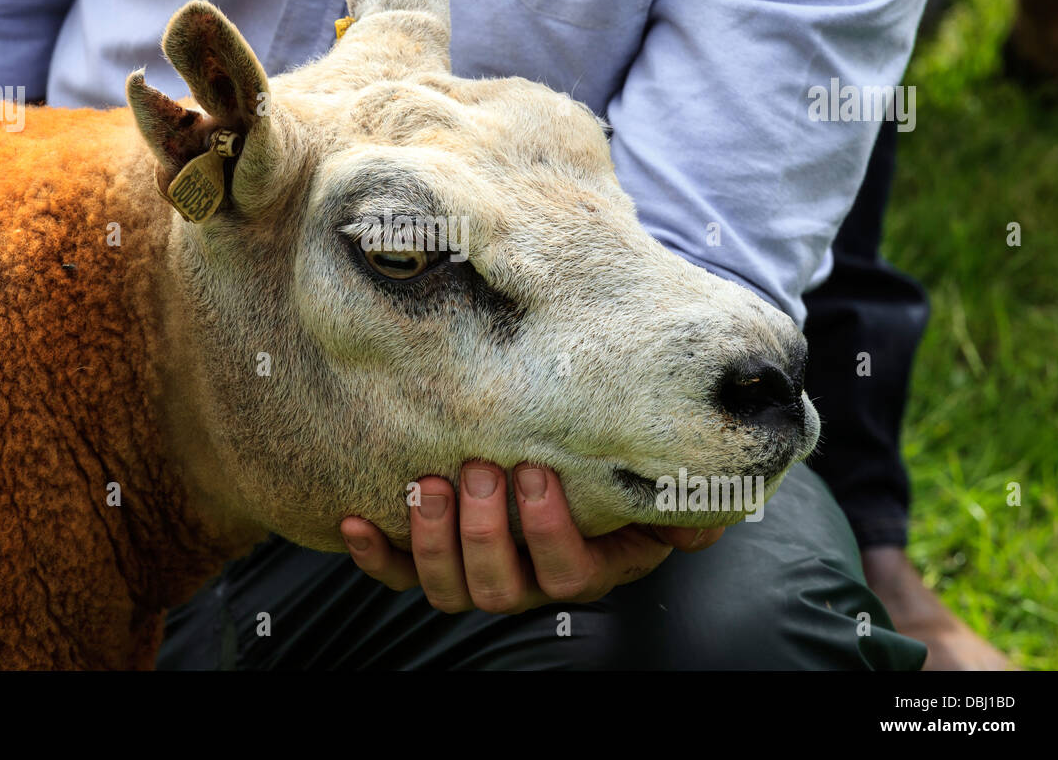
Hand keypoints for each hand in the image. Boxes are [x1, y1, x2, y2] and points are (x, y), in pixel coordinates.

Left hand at [340, 461, 724, 613]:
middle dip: (484, 530)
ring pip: (447, 589)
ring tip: (426, 485)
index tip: (536, 473)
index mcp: (586, 566)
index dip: (547, 532)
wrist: (568, 468)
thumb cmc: (614, 481)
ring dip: (430, 540)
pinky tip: (353, 521)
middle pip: (499, 586)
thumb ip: (682, 503)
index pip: (569, 574)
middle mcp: (527, 582)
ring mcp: (476, 576)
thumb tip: (704, 520)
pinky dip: (374, 554)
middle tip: (479, 468)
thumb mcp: (654, 490)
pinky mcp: (430, 562)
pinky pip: (396, 576)